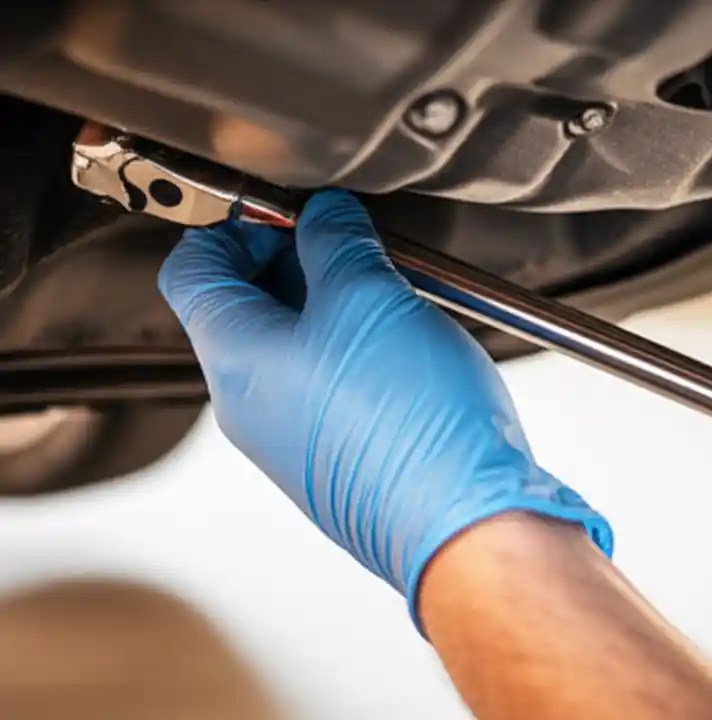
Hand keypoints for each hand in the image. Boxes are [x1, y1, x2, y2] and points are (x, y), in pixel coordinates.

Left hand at [158, 190, 611, 626]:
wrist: (467, 517)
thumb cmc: (412, 423)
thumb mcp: (370, 296)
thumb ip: (337, 241)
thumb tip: (323, 215)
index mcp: (235, 359)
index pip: (192, 268)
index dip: (233, 224)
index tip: (287, 209)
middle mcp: (251, 404)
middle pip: (245, 306)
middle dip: (298, 259)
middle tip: (354, 241)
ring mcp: (294, 436)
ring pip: (295, 345)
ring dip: (337, 302)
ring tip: (393, 290)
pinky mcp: (339, 457)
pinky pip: (331, 385)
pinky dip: (360, 348)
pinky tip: (409, 343)